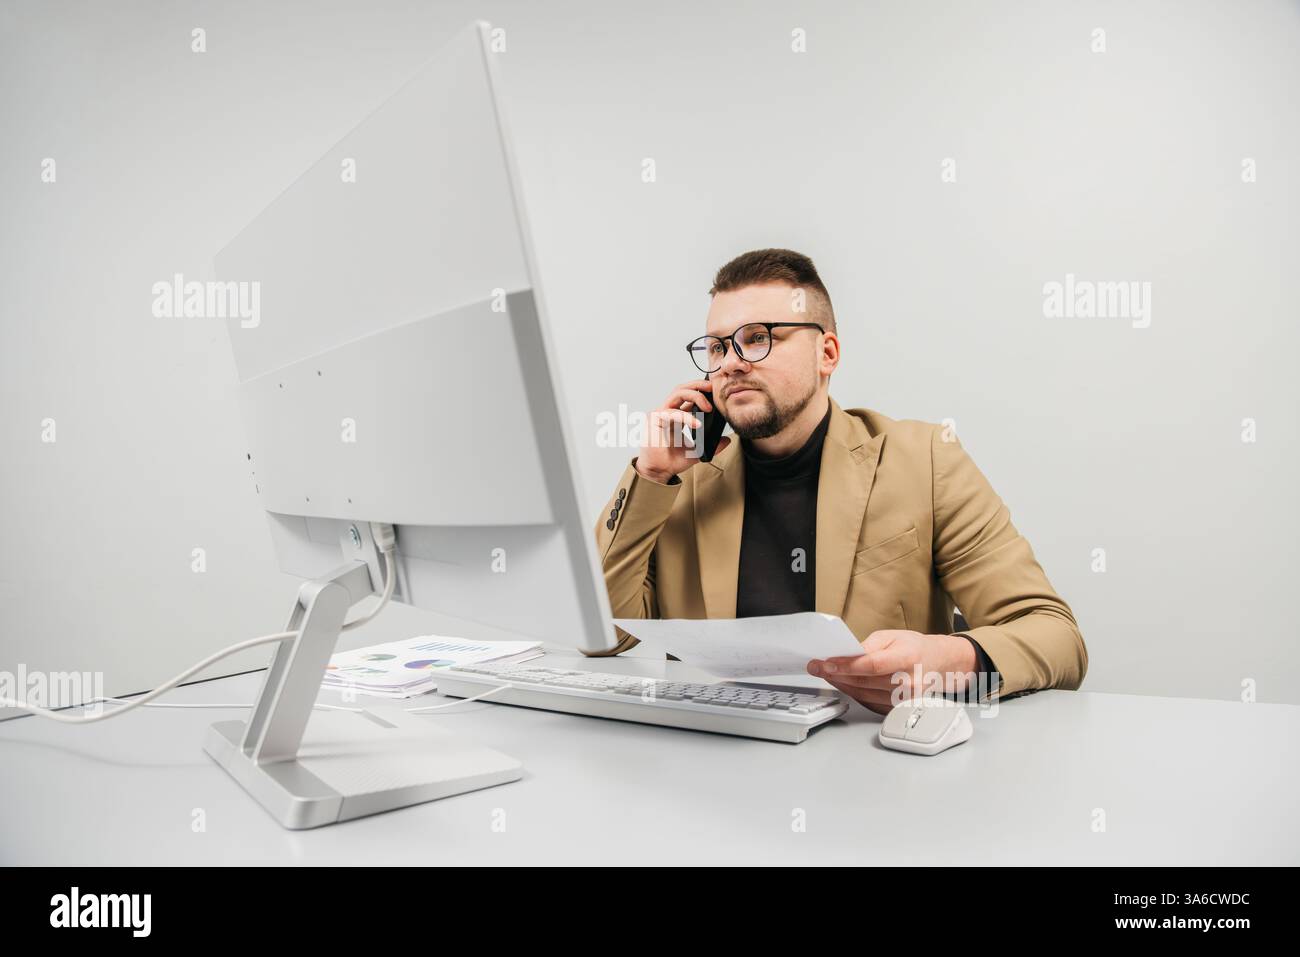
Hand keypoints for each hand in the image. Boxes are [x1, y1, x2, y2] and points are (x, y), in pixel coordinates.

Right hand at [635, 379, 730, 483]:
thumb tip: (726, 440)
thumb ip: (712, 445)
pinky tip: (696, 423)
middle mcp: (667, 411)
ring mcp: (659, 413)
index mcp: (676, 416)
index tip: (714, 394)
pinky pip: (671, 412)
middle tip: (712, 388)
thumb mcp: (697, 451)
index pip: (687, 397)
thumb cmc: (671, 461)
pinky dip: (685, 416)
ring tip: (708, 406)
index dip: (700, 392)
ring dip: (694, 396)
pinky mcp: (653, 419)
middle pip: (681, 389)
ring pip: (676, 394)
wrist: (658, 472)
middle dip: (697, 385)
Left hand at [806, 630, 977, 715]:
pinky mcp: (898, 709)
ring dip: (841, 684)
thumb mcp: (892, 636)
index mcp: (908, 658)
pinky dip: (852, 693)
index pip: (872, 665)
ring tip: (826, 673)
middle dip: (835, 674)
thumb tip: (844, 655)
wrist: (938, 664)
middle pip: (864, 681)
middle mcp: (909, 682)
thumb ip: (868, 646)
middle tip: (816, 667)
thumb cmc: (914, 647)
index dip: (846, 666)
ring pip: (863, 694)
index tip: (825, 663)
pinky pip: (868, 702)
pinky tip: (842, 683)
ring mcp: (905, 699)